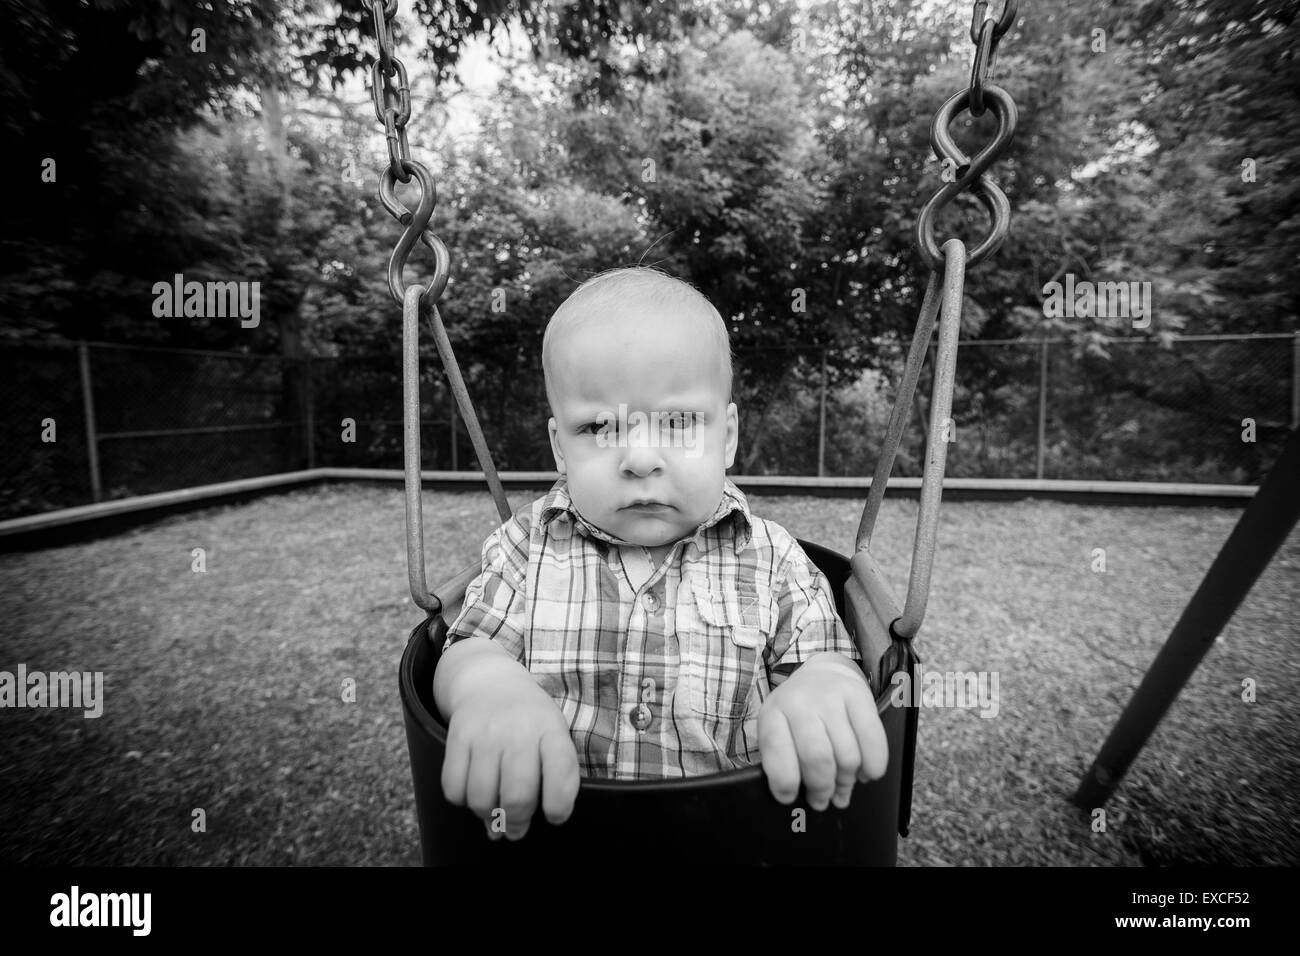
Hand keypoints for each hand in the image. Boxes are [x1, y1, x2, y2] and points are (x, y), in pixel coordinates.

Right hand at [438, 645, 579, 840]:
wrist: (491, 682)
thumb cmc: (529, 721)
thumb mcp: (552, 736)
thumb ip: (548, 780)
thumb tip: (515, 831)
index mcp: (550, 730)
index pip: (561, 773)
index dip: (559, 806)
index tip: (554, 815)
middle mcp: (518, 730)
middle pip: (517, 796)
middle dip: (517, 823)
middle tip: (516, 827)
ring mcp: (485, 732)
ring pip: (481, 798)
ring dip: (487, 814)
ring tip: (494, 807)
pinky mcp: (457, 735)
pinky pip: (453, 787)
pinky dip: (462, 799)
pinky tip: (473, 789)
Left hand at [757, 652, 887, 810]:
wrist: (824, 673)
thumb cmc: (800, 714)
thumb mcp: (780, 729)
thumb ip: (785, 762)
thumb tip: (807, 800)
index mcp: (773, 713)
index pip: (776, 752)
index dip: (784, 783)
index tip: (790, 797)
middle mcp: (800, 701)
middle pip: (817, 759)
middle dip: (821, 790)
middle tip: (822, 800)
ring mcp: (831, 697)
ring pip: (848, 757)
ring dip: (847, 781)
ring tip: (843, 785)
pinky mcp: (859, 696)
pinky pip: (873, 743)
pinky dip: (873, 768)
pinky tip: (865, 773)